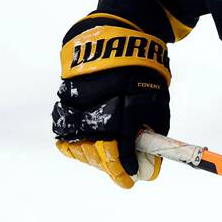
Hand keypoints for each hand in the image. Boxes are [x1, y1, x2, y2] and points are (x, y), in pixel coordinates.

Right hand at [52, 66, 168, 188]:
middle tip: (120, 174)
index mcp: (123, 111)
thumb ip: (153, 131)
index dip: (125, 170)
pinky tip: (86, 146)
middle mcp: (97, 111)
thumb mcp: (157, 102)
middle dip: (110, 168)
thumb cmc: (142, 73)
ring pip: (78, 145)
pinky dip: (73, 142)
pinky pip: (63, 130)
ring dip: (92, 158)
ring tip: (105, 160)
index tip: (130, 179)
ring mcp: (77, 106)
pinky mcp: (64, 100)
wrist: (118, 42)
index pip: (121, 152)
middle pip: (98, 152)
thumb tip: (150, 157)